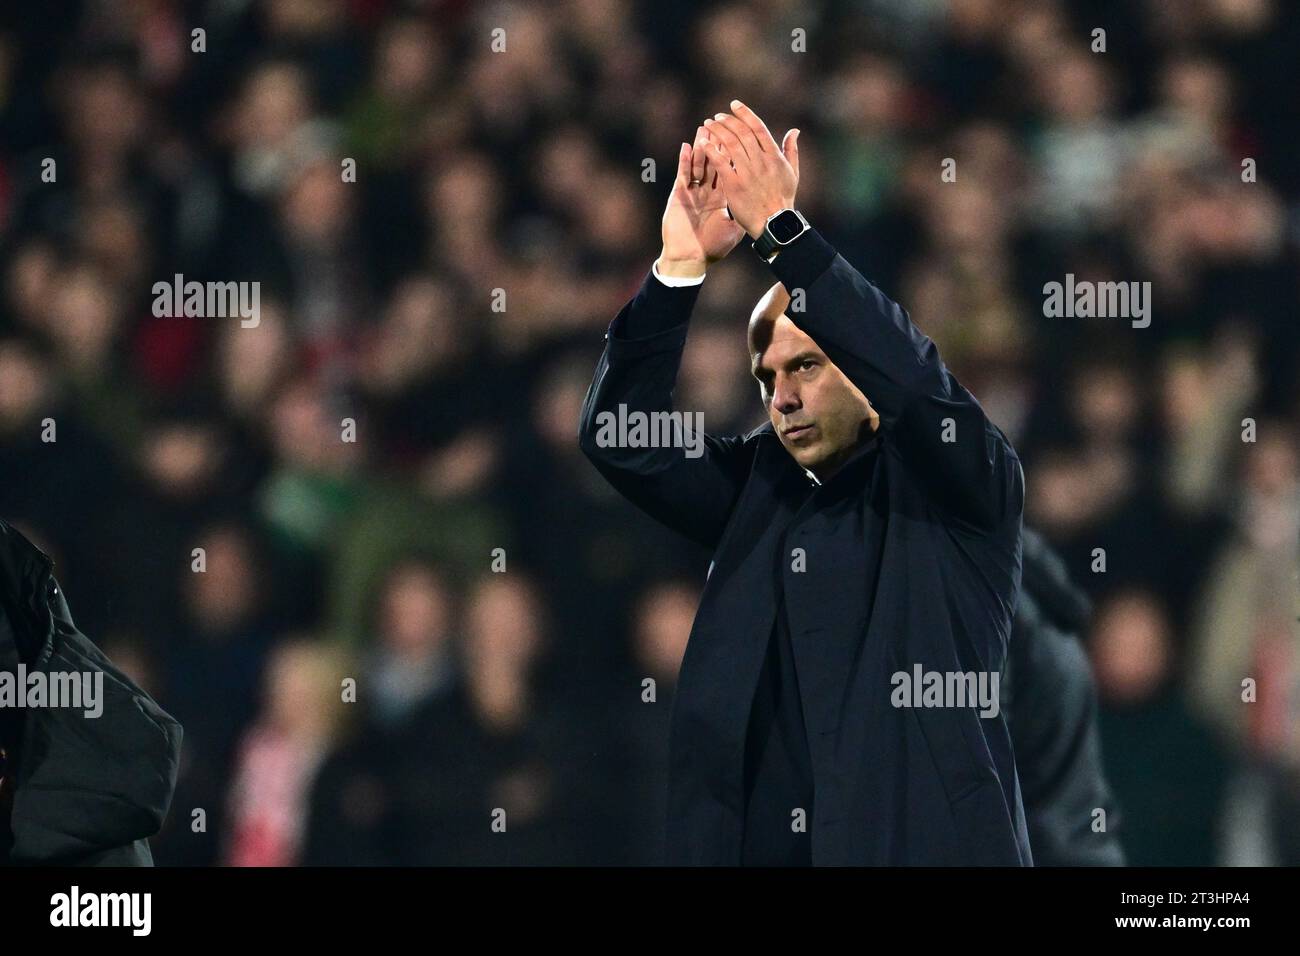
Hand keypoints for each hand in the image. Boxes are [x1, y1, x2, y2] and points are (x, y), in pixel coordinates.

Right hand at [660, 125, 746, 271]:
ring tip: (705, 128)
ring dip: (702, 146)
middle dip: (719, 144)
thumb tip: (762, 202)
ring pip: (699, 164)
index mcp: (722, 197)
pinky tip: (688, 146)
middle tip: (724, 124)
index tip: (743, 138)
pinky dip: (685, 160)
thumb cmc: (712, 247)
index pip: (731, 170)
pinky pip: (684, 175)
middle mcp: (707, 191)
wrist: (690, 259)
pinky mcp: (679, 196)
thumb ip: (745, 212)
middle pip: (715, 162)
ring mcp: (693, 192)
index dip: (736, 155)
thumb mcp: (734, 229)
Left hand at [702, 100, 799, 238]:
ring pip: (730, 144)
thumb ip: (791, 150)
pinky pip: (721, 163)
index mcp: (774, 156)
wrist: (774, 224)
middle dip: (728, 121)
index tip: (734, 104)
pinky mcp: (735, 185)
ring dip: (718, 131)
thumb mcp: (793, 173)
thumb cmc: (783, 200)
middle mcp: (761, 161)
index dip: (745, 113)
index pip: (758, 128)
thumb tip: (794, 130)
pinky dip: (711, 151)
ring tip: (708, 125)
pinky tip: (702, 143)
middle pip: (742, 133)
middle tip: (717, 116)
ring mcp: (748, 173)